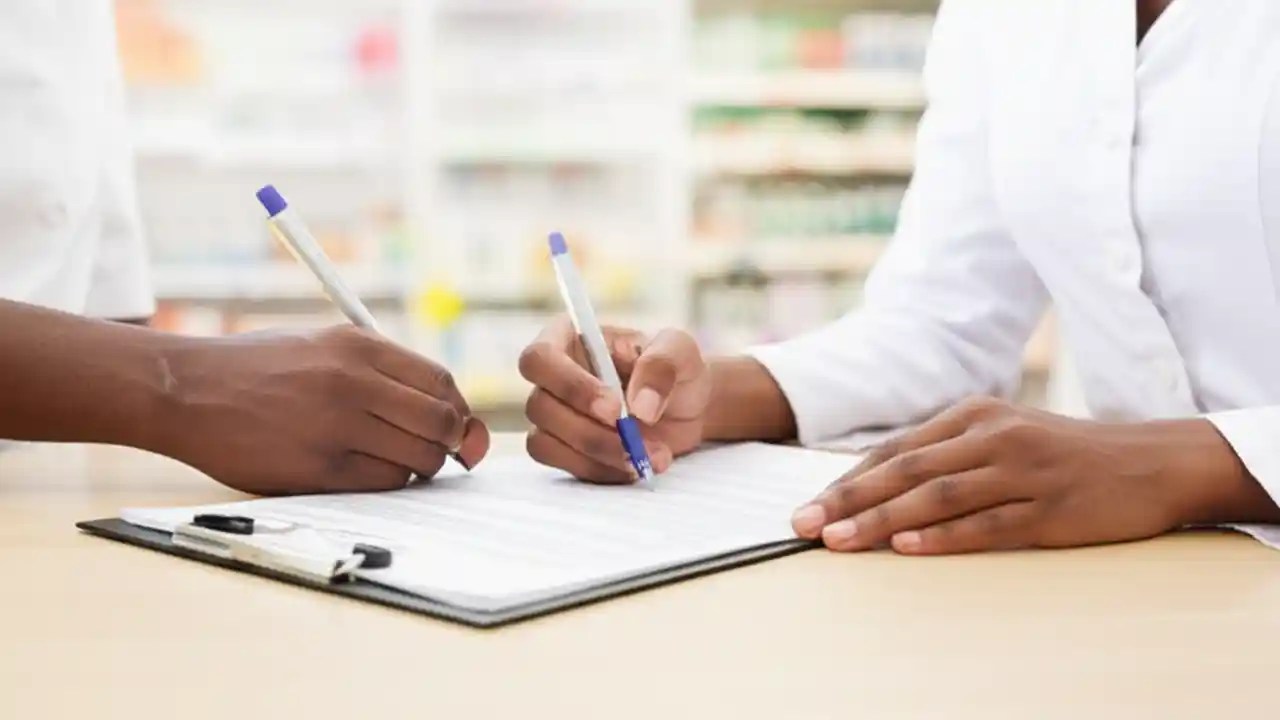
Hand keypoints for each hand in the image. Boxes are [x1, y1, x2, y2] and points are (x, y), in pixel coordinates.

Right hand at [156, 326, 489, 494]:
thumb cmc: (258, 369)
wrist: (185, 390)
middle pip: (440, 421)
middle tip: (431, 450)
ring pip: (419, 457)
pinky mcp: (318, 467)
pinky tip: (367, 472)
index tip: (451, 424)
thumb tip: (449, 412)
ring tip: (393, 460)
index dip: (455, 408)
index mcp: (358, 345)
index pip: (441, 382)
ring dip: (419, 466)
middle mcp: (354, 381)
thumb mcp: (321, 345)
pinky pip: (384, 482)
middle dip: (446, 442)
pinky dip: (389, 482)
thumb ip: (381, 371)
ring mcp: (337, 426)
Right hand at [518, 317, 711, 483]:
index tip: (614, 408)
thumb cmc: (677, 368)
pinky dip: (601, 471)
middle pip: (540, 406)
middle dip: (590, 432)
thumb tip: (640, 408)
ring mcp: (554, 415)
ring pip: (546, 443)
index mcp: (569, 338)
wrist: (689, 407)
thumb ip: (661, 366)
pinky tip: (635, 467)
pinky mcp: (564, 449)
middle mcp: (553, 376)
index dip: (571, 386)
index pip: (540, 357)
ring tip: (646, 457)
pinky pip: (565, 467)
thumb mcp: (679, 351)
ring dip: (598, 456)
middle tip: (636, 442)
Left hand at [790, 397, 1255, 554]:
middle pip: (906, 470)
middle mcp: (993, 437)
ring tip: (841, 542)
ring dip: (883, 521)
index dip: (847, 480)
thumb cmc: (1063, 453)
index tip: (808, 508)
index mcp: (974, 415)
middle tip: (805, 526)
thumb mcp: (1002, 436)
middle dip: (848, 500)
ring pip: (938, 497)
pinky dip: (945, 537)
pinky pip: (988, 524)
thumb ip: (946, 454)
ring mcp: (1022, 472)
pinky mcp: (1050, 509)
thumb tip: (876, 484)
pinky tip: (909, 547)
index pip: (896, 450)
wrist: (1151, 461)